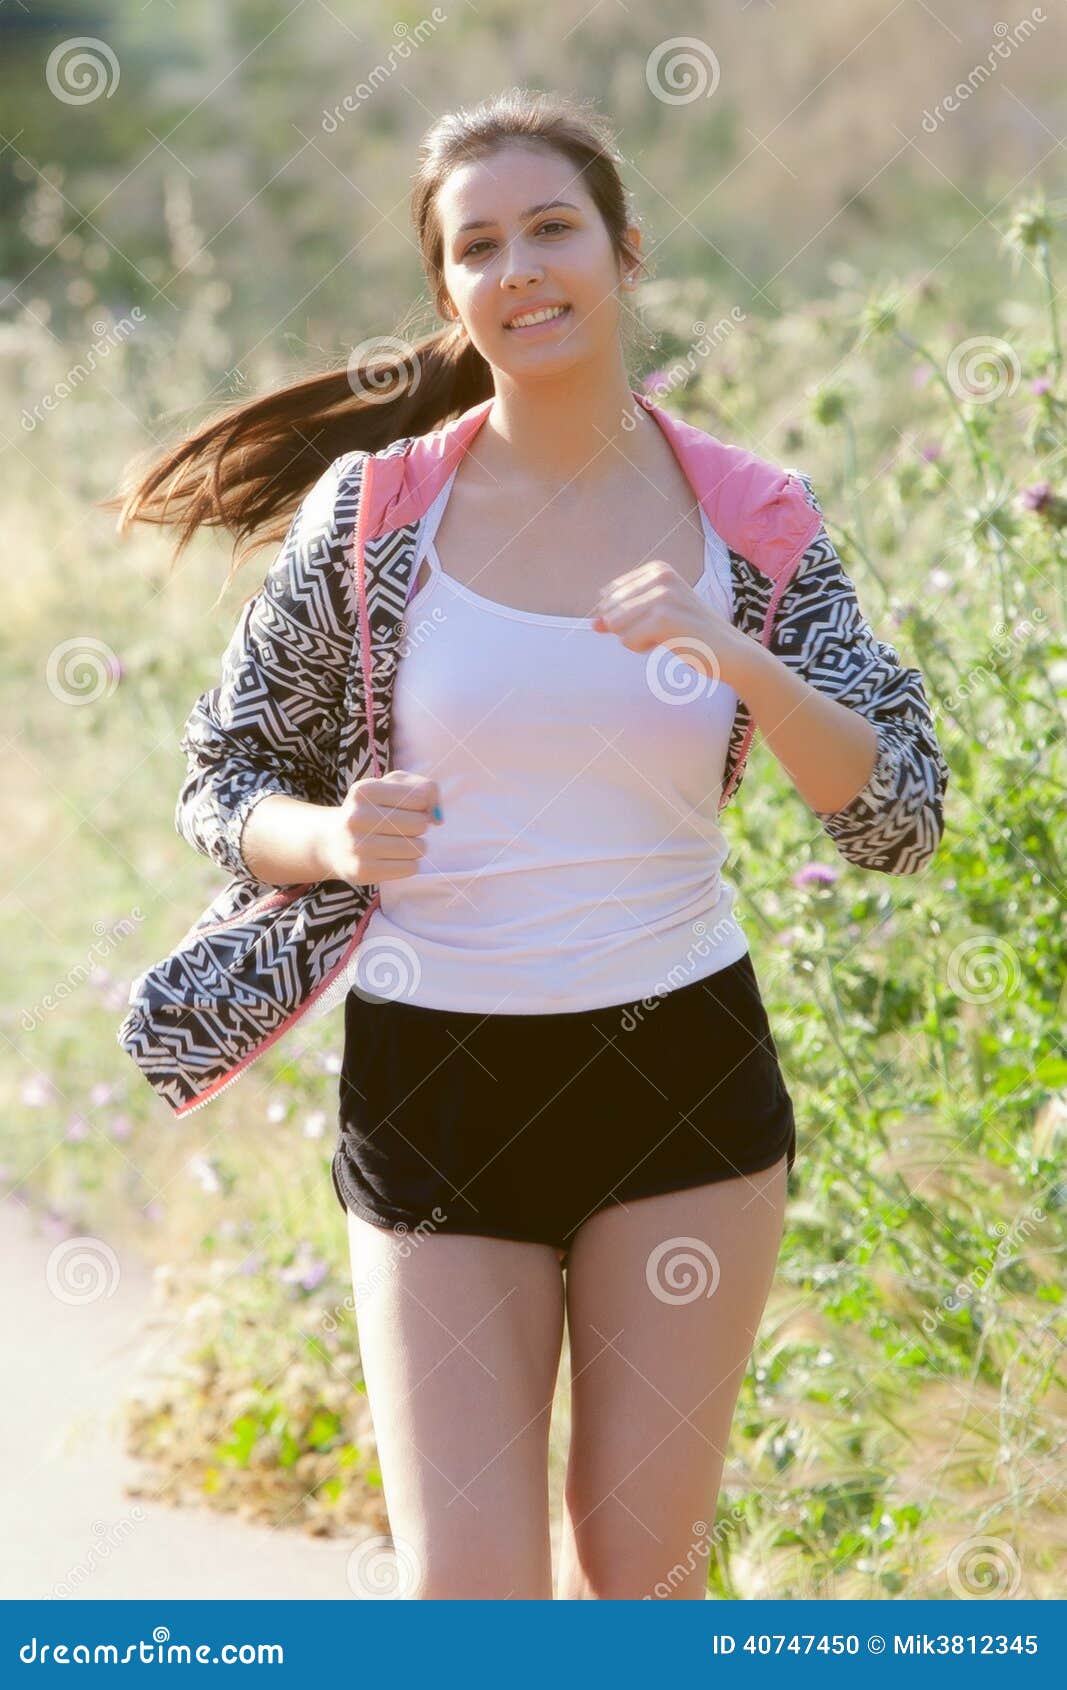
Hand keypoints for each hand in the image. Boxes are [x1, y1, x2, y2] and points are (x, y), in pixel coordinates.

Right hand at [316, 769, 441, 886]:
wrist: (333, 843)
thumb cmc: (372, 810)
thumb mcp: (392, 786)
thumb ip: (424, 788)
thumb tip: (437, 817)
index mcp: (364, 791)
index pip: (420, 797)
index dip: (421, 805)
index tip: (408, 808)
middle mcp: (357, 817)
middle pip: (420, 823)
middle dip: (419, 826)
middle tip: (402, 828)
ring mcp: (358, 846)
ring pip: (418, 847)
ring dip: (416, 846)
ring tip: (398, 843)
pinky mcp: (363, 871)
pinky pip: (410, 868)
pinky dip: (409, 864)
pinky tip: (393, 859)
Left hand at [591, 559, 752, 688]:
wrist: (730, 652)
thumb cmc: (692, 634)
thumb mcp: (654, 618)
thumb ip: (623, 617)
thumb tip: (593, 625)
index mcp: (658, 569)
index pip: (609, 595)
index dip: (624, 617)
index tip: (657, 621)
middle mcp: (660, 575)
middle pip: (610, 610)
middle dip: (628, 628)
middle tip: (663, 631)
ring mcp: (662, 595)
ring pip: (615, 625)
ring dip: (636, 639)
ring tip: (667, 636)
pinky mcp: (664, 617)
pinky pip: (627, 640)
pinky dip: (642, 648)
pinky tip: (670, 643)